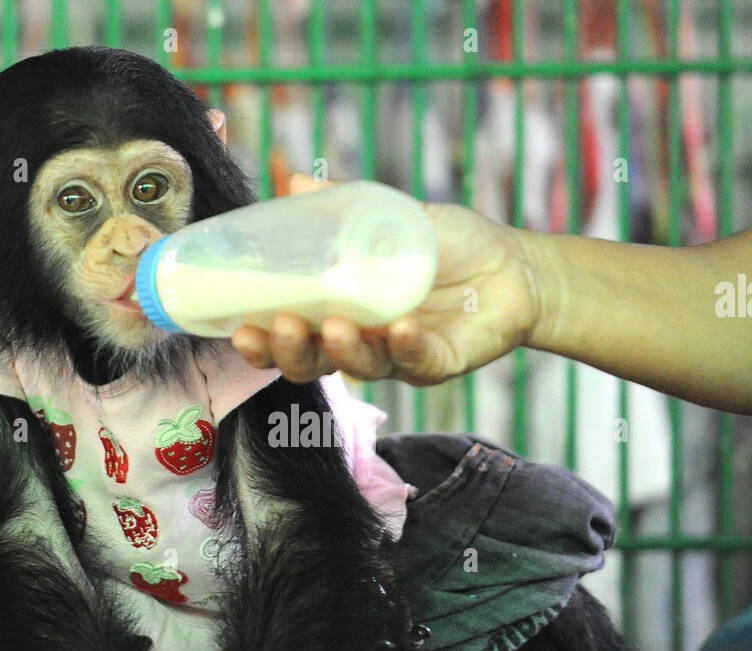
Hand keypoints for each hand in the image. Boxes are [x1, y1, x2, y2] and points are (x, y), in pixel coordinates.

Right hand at [231, 173, 540, 385]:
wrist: (512, 266)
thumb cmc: (446, 246)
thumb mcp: (390, 216)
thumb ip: (342, 206)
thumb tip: (296, 180)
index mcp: (337, 313)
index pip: (289, 338)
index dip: (260, 343)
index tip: (239, 328)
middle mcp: (361, 343)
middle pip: (312, 365)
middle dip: (290, 352)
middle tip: (281, 326)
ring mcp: (398, 358)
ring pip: (359, 369)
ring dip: (343, 351)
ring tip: (336, 324)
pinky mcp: (438, 364)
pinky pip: (415, 361)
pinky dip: (404, 346)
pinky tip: (401, 326)